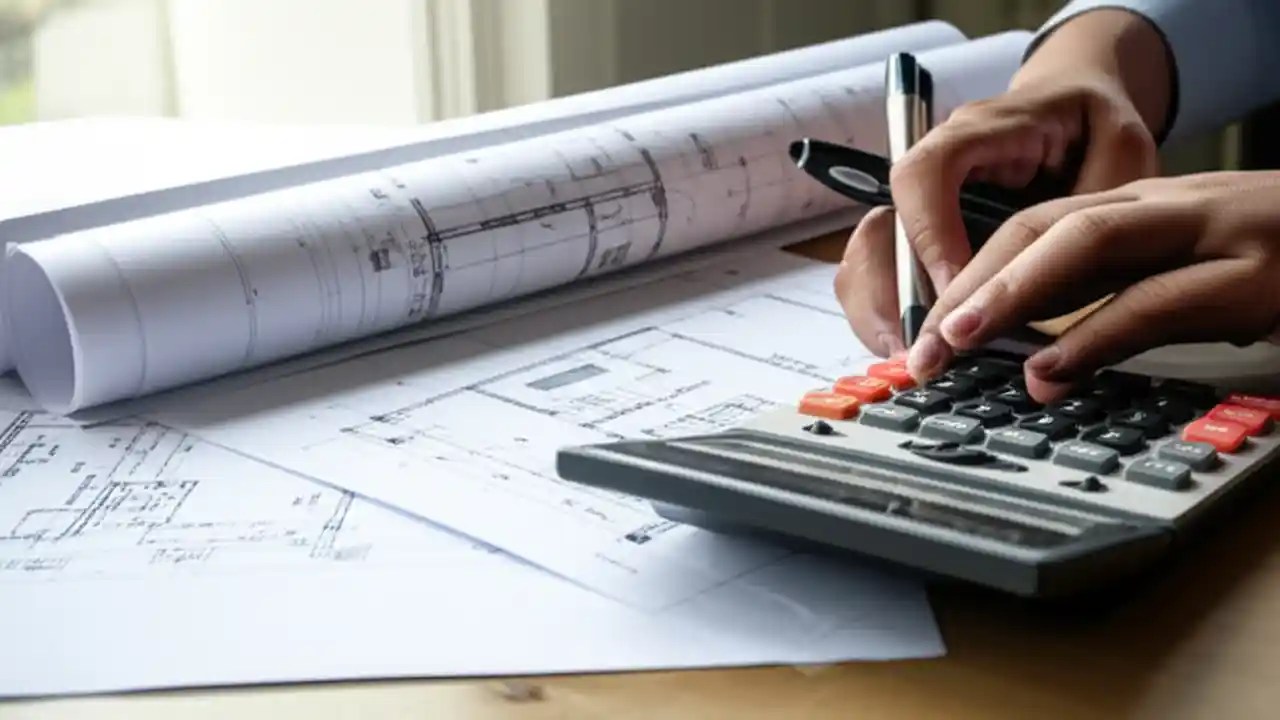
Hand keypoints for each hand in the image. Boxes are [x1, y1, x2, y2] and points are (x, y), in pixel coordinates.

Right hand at [834, 8, 1170, 356]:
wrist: (1073, 106)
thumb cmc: (1096, 128)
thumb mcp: (1123, 150)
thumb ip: (1100, 206)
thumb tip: (1069, 285)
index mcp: (981, 131)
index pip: (926, 174)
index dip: (930, 234)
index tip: (957, 289)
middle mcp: (933, 165)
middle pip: (880, 227)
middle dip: (892, 296)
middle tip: (924, 348)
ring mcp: (919, 202)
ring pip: (870, 258)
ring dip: (882, 314)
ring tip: (917, 359)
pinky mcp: (919, 235)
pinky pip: (881, 277)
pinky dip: (891, 318)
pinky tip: (921, 348)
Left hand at [909, 171, 1279, 402]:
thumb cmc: (1271, 255)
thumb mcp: (1183, 263)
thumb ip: (1113, 292)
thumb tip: (1033, 347)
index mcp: (1141, 205)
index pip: (1031, 224)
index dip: (969, 271)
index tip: (922, 325)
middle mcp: (1166, 207)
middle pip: (1043, 225)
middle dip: (970, 281)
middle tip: (921, 343)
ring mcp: (1212, 234)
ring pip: (1090, 240)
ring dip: (1012, 291)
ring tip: (959, 340)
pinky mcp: (1256, 278)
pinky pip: (1157, 299)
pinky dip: (1094, 334)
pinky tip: (1050, 367)